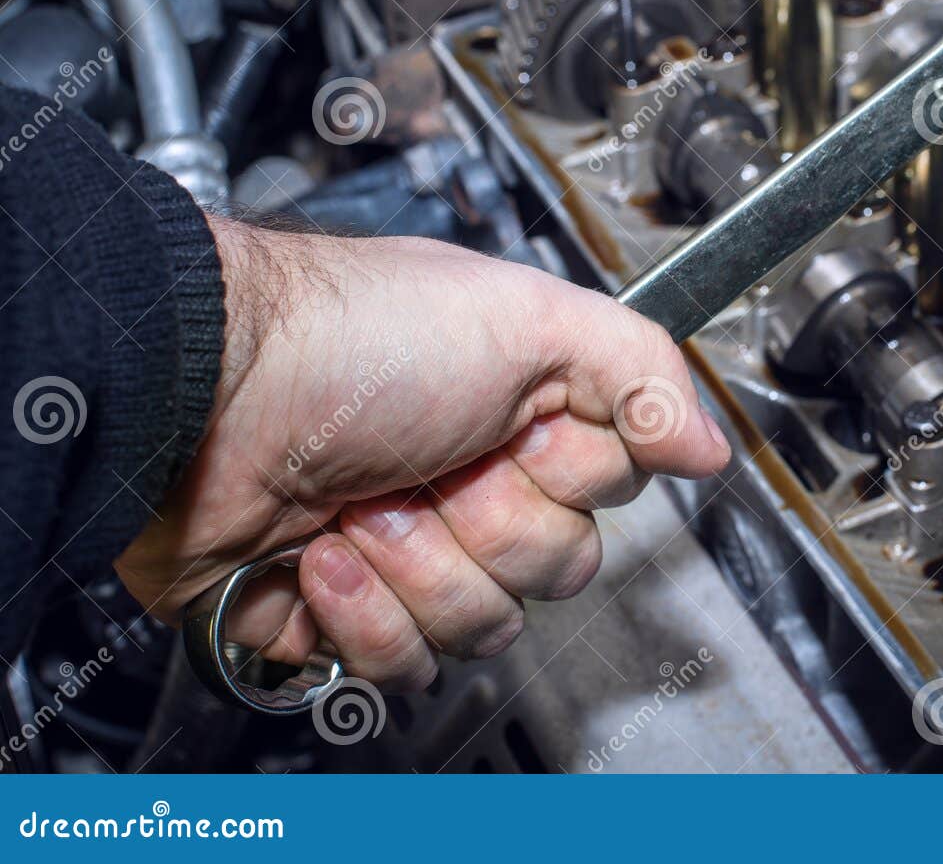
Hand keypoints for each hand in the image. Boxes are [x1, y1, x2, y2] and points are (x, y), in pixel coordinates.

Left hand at [115, 219, 730, 689]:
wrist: (196, 396)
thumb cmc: (346, 338)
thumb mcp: (524, 314)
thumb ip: (641, 369)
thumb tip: (708, 445)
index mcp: (524, 413)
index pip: (609, 493)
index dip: (567, 475)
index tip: (519, 431)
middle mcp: (473, 482)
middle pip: (554, 569)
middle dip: (485, 521)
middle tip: (427, 465)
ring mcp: (407, 552)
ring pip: (482, 627)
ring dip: (413, 565)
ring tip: (356, 503)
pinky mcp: (341, 616)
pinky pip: (400, 666)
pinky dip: (356, 614)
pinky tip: (316, 555)